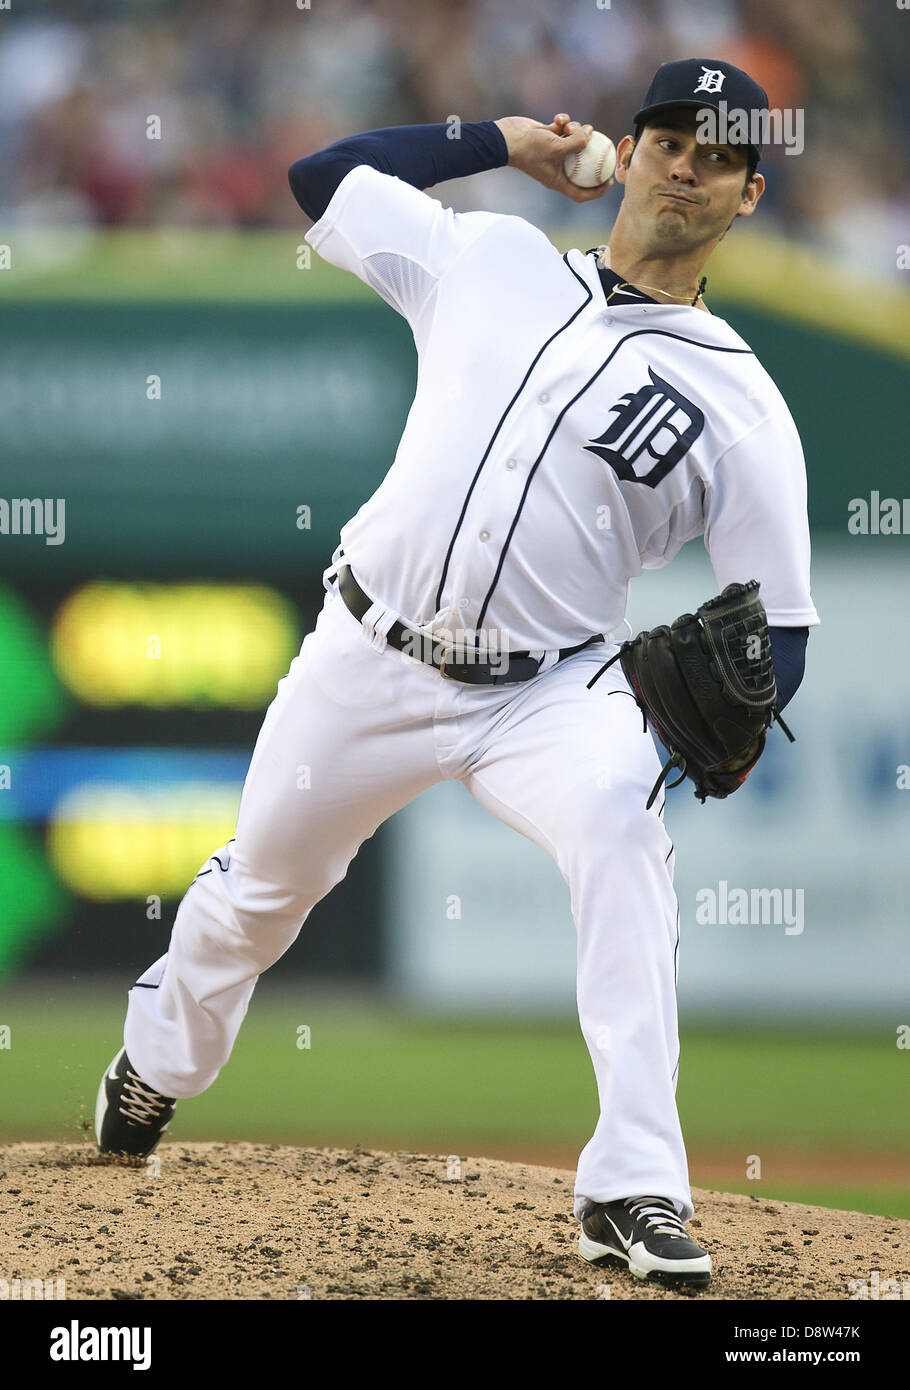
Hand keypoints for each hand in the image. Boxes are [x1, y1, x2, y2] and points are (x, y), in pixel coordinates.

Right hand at [495, 113, 613, 202]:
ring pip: (574, 141)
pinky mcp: (549, 137)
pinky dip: (563, 122)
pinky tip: (560, 118)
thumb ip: (577, 141)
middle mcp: (557, 168)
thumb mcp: (556, 147)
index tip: (610, 181)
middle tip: (603, 144)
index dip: (597, 191)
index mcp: (558, 181)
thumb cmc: (529, 148)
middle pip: (582, 166)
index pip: (581, 193)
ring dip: (576, 130)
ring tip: (571, 126)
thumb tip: (591, 133)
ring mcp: (553, 152)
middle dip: (592, 154)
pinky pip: (563, 129)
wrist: (507, 138)